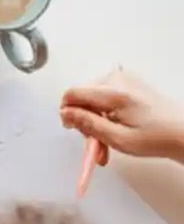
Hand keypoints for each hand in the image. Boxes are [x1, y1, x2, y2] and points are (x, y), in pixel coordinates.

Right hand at [60, 68, 183, 162]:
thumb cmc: (157, 138)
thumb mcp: (118, 138)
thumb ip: (88, 124)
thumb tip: (66, 113)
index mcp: (115, 92)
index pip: (73, 94)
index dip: (68, 112)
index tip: (73, 129)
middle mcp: (118, 79)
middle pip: (83, 97)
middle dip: (85, 121)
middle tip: (96, 144)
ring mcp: (126, 79)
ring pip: (94, 98)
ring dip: (96, 120)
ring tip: (107, 142)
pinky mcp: (131, 83)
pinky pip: (106, 96)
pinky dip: (106, 112)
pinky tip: (114, 129)